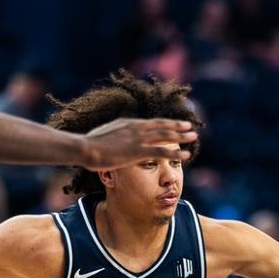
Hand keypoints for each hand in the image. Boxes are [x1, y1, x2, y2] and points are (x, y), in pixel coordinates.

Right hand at [81, 118, 196, 170]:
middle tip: (190, 127)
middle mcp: (136, 128)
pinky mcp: (138, 151)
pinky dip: (175, 152)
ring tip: (193, 137)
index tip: (175, 124)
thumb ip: (114, 134)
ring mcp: (138, 139)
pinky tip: (186, 154)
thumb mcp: (104, 135)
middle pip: (162, 126)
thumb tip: (114, 136)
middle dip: (177, 126)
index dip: (165, 123)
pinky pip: (161, 151)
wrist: (85, 148)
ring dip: (181, 136)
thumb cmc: (90, 144)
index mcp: (128, 123)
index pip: (151, 123)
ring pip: (165, 136)